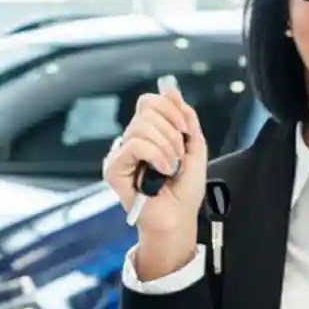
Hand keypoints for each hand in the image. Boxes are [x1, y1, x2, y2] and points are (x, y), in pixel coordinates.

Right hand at [102, 89, 207, 277]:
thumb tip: (170, 89)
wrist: (178, 219)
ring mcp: (121, 154)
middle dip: (172, 130)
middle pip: (146, 109)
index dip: (171, 110)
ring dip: (166, 147)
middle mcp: (132, 140)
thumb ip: (186, 118)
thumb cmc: (184, 190)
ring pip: (142, 127)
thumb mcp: (195, 147)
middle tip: (179, 155)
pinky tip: (161, 171)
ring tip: (171, 168)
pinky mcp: (114, 169)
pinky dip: (155, 155)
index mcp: (149, 133)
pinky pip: (134, 145)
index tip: (186, 130)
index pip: (150, 102)